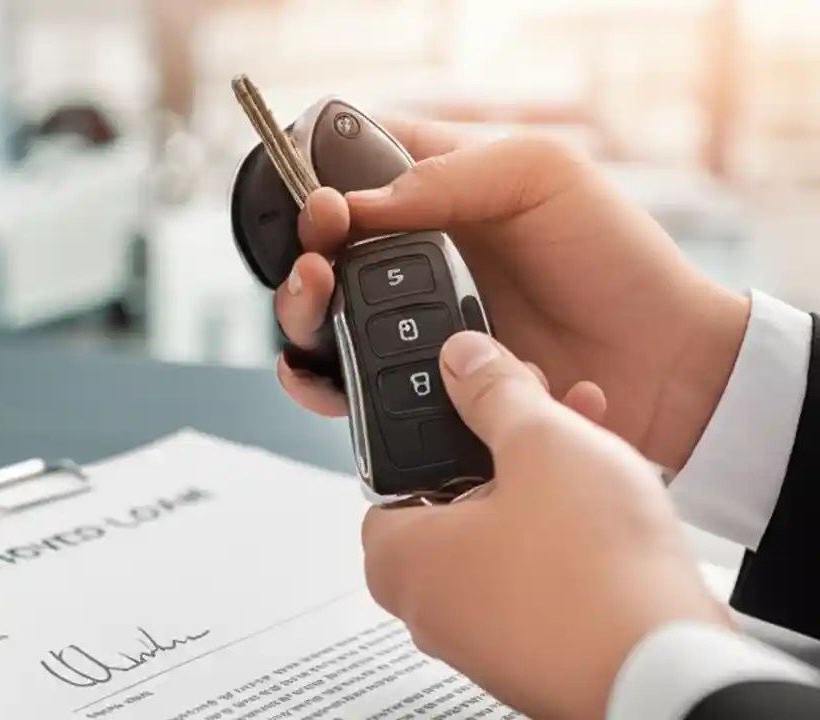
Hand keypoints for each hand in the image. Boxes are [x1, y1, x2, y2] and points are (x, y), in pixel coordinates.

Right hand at [275, 120, 749, 470]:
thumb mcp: (544, 173)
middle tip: (317, 264)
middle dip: (304, 256)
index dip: (324, 183)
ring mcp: (414, 324)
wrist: (663, 367)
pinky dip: (319, 381)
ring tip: (317, 302)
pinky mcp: (422, 384)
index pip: (355, 170)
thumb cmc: (616, 259)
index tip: (328, 206)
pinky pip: (350, 385)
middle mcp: (418, 256)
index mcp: (442, 190)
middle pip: (324, 252)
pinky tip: (310, 373)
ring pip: (324, 319)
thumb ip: (450, 174)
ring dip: (302, 312)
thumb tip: (363, 205)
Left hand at [362, 331, 732, 719]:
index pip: (395, 473)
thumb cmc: (593, 573)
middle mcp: (430, 607)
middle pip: (458, 501)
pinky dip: (569, 538)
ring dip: (548, 483)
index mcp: (399, 558)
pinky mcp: (539, 656)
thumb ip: (495, 392)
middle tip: (550, 408)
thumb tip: (464, 361)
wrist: (672, 672)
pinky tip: (614, 503)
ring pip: (506, 536)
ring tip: (597, 439)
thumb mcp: (542, 444)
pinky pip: (542, 579)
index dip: (443, 423)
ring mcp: (484, 639)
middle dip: (510, 445)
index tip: (483, 393)